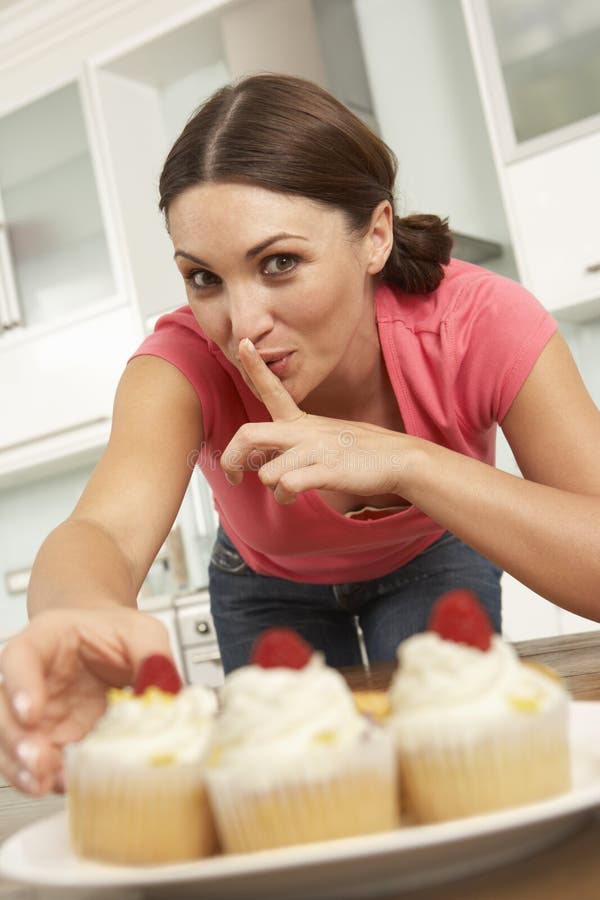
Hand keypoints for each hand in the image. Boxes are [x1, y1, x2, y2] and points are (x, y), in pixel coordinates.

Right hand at [0, 607, 171, 794]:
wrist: (108, 643)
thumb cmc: (113, 632)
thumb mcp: (141, 632)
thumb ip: (152, 655)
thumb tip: (165, 690)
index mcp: (45, 640)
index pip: (19, 657)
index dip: (20, 685)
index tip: (30, 712)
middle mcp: (31, 678)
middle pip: (2, 707)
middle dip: (16, 738)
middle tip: (39, 759)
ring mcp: (36, 713)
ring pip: (9, 741)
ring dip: (22, 766)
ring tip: (47, 782)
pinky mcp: (49, 740)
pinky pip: (35, 762)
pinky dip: (43, 777)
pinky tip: (61, 786)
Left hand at [221, 338, 411, 503]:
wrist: (398, 458)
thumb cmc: (359, 451)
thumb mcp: (324, 434)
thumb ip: (294, 440)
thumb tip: (265, 459)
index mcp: (302, 420)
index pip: (273, 389)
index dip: (255, 366)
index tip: (242, 342)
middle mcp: (304, 432)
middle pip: (249, 434)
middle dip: (231, 458)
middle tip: (231, 474)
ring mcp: (315, 450)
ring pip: (266, 473)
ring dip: (271, 488)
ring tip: (285, 492)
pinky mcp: (327, 471)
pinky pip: (287, 485)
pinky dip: (285, 496)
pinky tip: (294, 497)